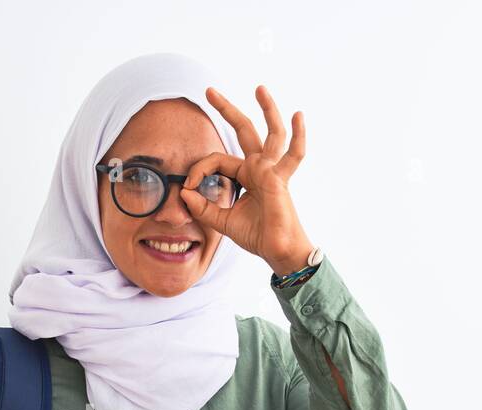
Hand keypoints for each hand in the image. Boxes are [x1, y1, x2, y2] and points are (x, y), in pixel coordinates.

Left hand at [180, 85, 314, 276]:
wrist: (276, 250)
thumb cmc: (256, 235)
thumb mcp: (221, 221)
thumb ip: (202, 208)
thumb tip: (183, 193)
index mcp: (246, 174)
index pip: (217, 160)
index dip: (198, 171)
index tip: (187, 188)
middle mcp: (259, 167)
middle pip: (244, 131)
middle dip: (227, 109)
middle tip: (209, 91)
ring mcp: (272, 170)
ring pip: (271, 133)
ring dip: (267, 109)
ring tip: (259, 88)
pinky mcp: (279, 179)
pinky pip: (293, 155)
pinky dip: (298, 136)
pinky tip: (299, 115)